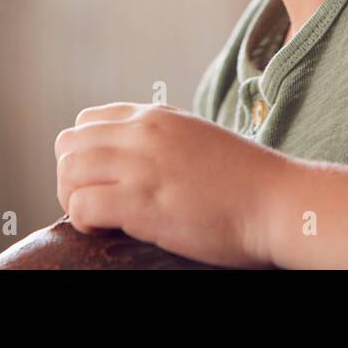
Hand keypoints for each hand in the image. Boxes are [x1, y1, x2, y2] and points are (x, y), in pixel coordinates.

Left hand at [53, 102, 285, 267]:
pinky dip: (83, 223)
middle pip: (68, 144)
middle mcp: (143, 132)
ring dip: (73, 199)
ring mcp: (141, 165)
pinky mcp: (142, 202)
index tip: (102, 182)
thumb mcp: (199, 139)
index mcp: (156, 115)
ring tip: (99, 221)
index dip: (86, 154)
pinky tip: (107, 232)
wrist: (279, 203)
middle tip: (95, 205)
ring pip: (67, 171)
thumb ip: (164, 141)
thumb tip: (134, 161)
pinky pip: (82, 206)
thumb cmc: (248, 182)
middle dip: (71, 177)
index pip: (87, 120)